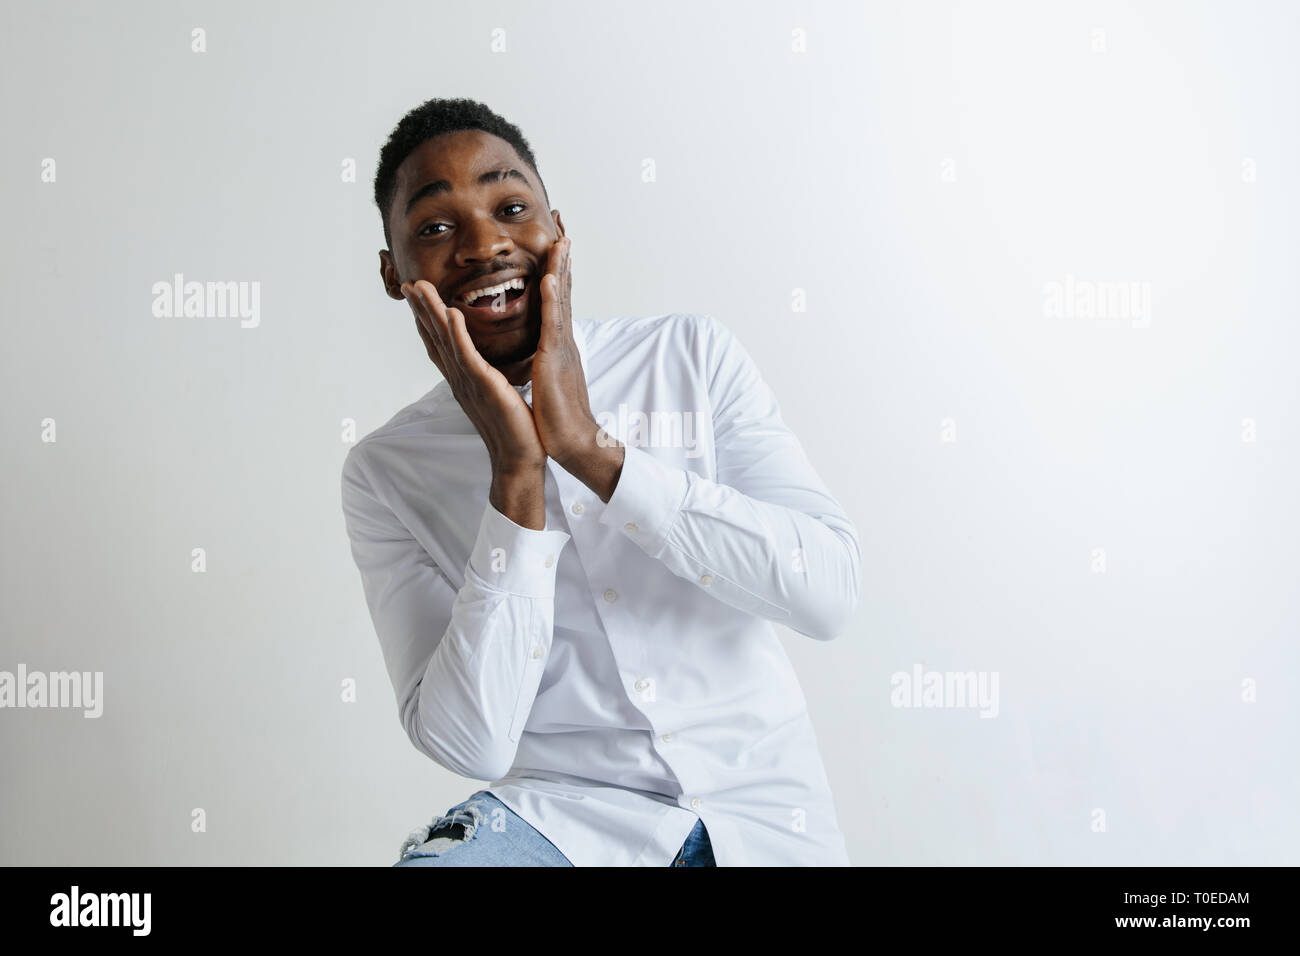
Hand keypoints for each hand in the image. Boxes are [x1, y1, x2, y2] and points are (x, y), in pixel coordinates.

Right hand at [402, 278, 547, 474]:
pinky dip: (458, 335)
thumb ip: (485, 378)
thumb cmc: (513, 428)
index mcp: (464, 380)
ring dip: (432, 313)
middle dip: (421, 310)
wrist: (520, 457)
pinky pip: (468, 357)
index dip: (427, 320)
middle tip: (408, 284)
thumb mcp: (495, 396)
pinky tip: (451, 314)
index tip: (417, 296)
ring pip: (445, 342)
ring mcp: (469, 383)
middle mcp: (460, 380)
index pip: (440, 344)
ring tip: (420, 288)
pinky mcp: (485, 387)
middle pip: (435, 338)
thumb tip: (484, 368)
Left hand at [530, 236, 600, 463]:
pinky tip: (549, 278)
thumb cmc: (558, 415)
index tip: (555, 239)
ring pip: (561, 299)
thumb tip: (543, 346)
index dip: (557, 267)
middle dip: (563, 254)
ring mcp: (562, 348)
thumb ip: (547, 356)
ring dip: (561, 267)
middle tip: (562, 222)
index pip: (558, 296)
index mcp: (559, 342)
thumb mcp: (549, 377)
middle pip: (564, 287)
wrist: (571, 441)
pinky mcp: (555, 360)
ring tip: (561, 239)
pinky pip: (553, 325)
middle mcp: (564, 339)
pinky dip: (552, 300)